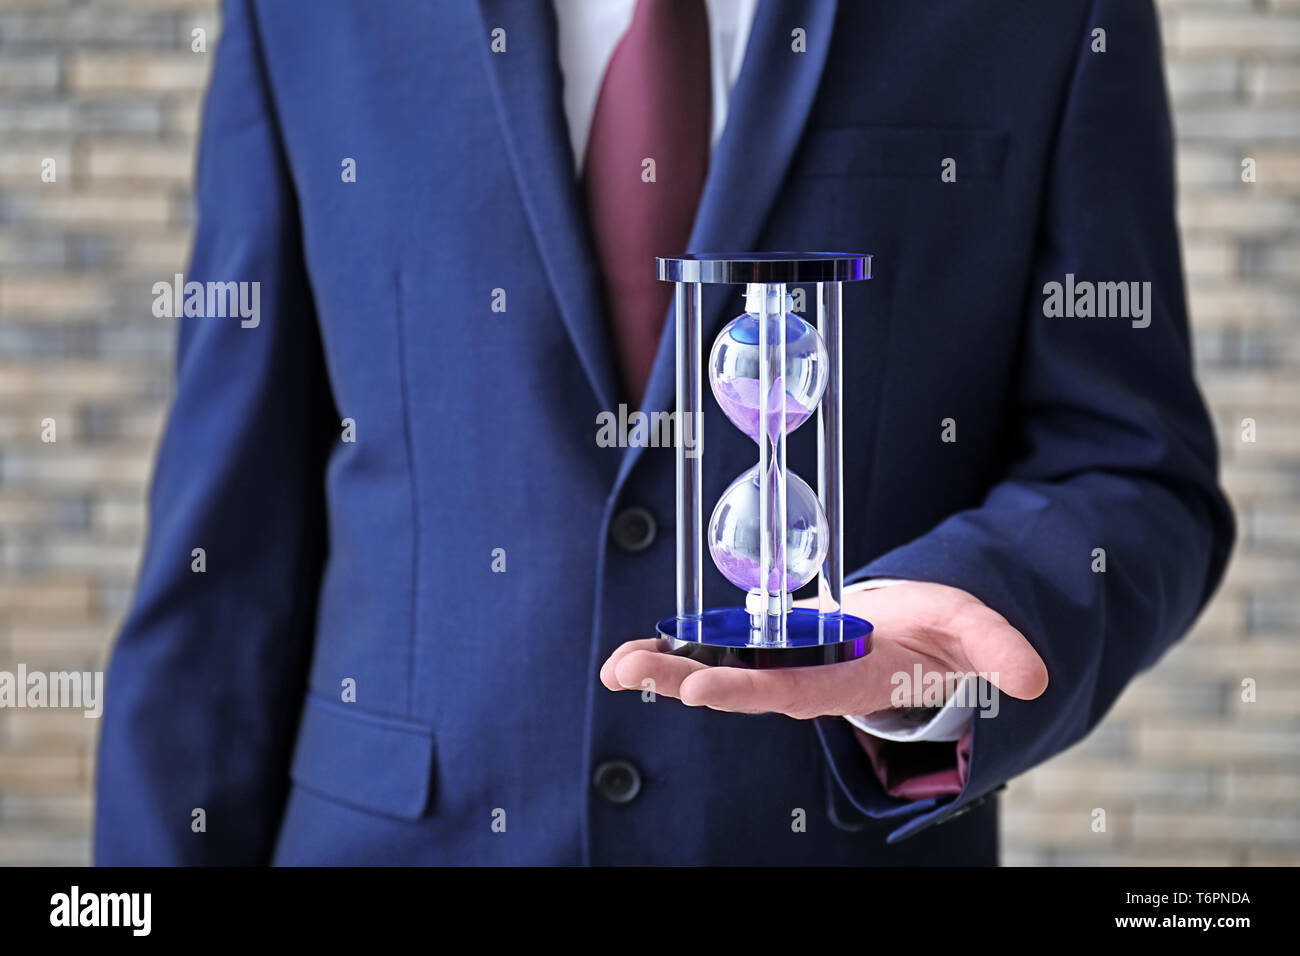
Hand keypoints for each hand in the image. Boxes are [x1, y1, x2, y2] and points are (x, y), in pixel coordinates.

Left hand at [600, 581, 1047, 717]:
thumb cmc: (944, 631)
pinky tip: (637, 650)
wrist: (924, 634)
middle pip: (744, 686)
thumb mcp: (976, 630)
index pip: (797, 690)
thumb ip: (997, 649)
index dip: (749, 689)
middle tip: (626, 672)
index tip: (700, 689)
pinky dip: (680, 650)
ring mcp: (792, 663)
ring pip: (725, 670)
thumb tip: (1033, 678)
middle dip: (684, 680)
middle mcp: (814, 678)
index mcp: (856, 678)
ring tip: (615, 665)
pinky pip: (724, 649)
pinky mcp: (778, 647)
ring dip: (668, 669)